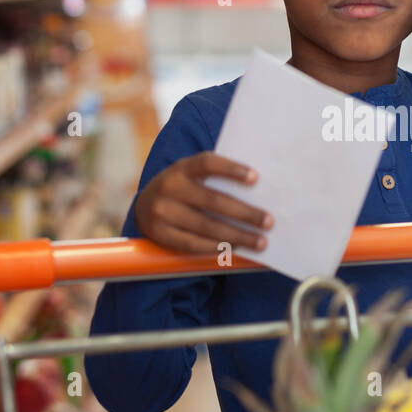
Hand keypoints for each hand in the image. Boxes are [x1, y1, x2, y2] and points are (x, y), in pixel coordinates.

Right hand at [135, 152, 272, 254]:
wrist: (143, 206)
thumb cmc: (183, 189)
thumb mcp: (192, 176)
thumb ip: (215, 179)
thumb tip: (258, 191)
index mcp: (181, 168)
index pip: (207, 163)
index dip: (231, 169)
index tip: (256, 178)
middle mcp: (169, 187)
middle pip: (213, 201)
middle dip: (245, 213)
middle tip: (268, 221)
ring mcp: (162, 212)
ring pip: (206, 226)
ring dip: (237, 236)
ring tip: (260, 242)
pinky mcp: (160, 234)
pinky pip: (194, 244)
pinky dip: (217, 247)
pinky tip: (235, 248)